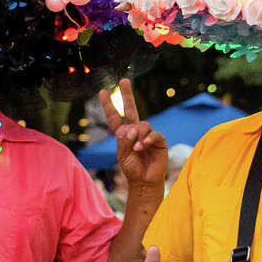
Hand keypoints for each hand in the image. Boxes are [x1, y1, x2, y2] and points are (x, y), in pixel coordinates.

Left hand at [101, 78, 166, 192]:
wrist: (144, 181)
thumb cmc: (132, 168)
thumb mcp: (122, 154)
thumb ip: (124, 140)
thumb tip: (130, 128)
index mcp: (123, 133)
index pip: (115, 117)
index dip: (109, 105)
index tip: (102, 91)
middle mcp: (135, 130)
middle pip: (131, 109)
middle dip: (127, 94)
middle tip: (123, 80)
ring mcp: (147, 134)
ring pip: (142, 125)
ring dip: (138, 135)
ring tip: (136, 148)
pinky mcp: (159, 140)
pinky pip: (154, 134)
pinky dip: (148, 139)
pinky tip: (144, 146)